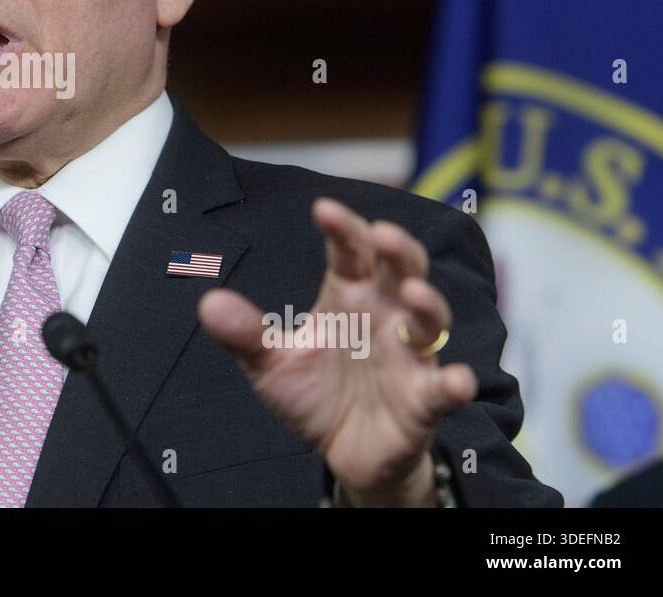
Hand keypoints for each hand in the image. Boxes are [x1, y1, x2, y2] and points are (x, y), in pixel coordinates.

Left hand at [198, 197, 477, 505]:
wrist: (343, 452)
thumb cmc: (315, 393)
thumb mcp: (270, 364)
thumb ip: (245, 333)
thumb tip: (208, 304)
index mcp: (349, 296)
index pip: (350, 252)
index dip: (341, 228)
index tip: (322, 209)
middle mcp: (385, 316)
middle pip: (402, 269)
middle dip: (397, 249)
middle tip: (382, 233)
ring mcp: (409, 356)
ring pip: (429, 319)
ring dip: (426, 303)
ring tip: (411, 292)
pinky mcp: (423, 400)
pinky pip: (443, 389)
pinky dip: (453, 384)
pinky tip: (454, 381)